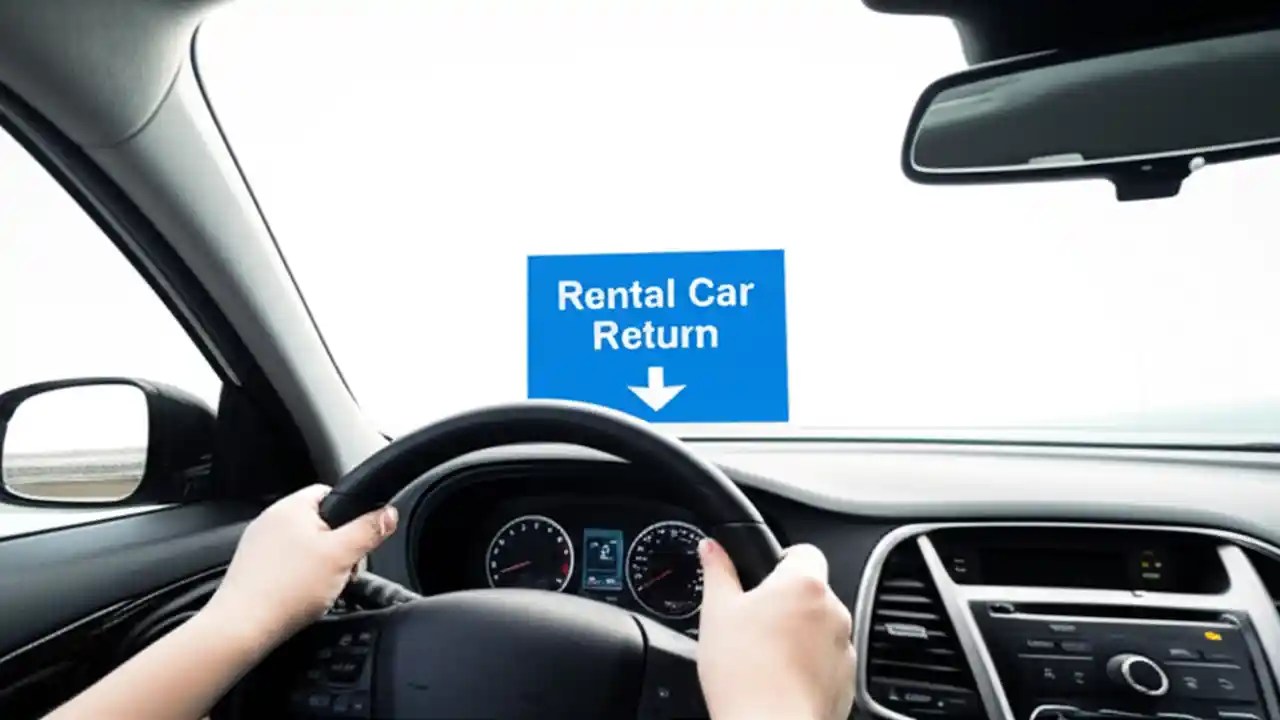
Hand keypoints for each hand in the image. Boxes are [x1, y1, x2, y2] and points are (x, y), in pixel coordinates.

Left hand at [203, 484, 398, 645]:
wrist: (243, 628)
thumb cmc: (286, 590)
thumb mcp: (342, 556)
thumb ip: (368, 530)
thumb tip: (388, 514)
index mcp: (292, 506)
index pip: (332, 493)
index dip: (352, 515)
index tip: (358, 539)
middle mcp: (271, 519)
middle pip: (321, 524)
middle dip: (337, 547)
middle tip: (341, 570)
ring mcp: (259, 545)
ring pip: (306, 547)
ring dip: (320, 565)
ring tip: (319, 588)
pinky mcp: (253, 568)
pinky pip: (288, 566)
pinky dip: (299, 579)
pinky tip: (302, 596)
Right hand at [696, 540, 855, 719]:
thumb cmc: (744, 672)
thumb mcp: (717, 612)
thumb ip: (717, 571)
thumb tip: (712, 549)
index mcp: (803, 584)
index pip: (803, 551)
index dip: (781, 560)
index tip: (763, 577)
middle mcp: (833, 611)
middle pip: (811, 593)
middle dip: (787, 603)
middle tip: (755, 622)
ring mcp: (844, 647)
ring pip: (820, 629)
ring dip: (800, 635)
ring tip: (765, 655)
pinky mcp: (847, 680)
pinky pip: (827, 662)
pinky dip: (809, 665)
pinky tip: (780, 677)